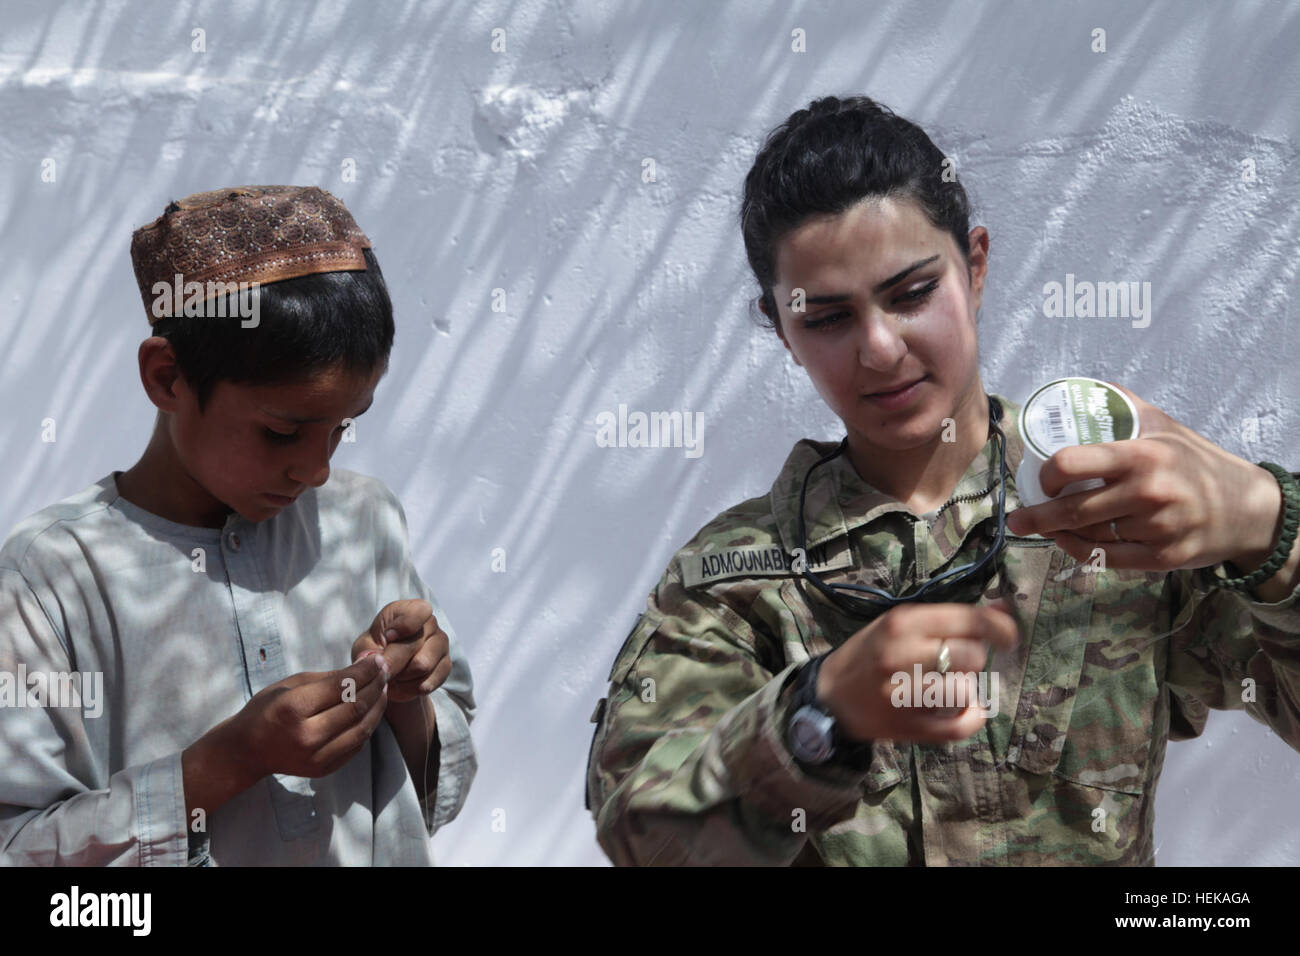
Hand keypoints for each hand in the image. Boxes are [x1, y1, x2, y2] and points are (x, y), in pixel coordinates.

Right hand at [229, 655, 390, 779]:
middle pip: (356, 707)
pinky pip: (356, 745)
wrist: (245, 751)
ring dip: (378, 706)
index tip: (377, 659)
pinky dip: (368, 725)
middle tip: (385, 670)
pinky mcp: (323, 770)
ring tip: (383, 688)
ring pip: (362, 729)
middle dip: (376, 685)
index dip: (365, 671)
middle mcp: (307, 736)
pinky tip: (372, 709)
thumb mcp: (291, 685)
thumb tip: (366, 664)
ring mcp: (316, 757)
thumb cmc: (266, 710)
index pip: (342, 687)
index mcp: (294, 708)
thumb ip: (329, 677)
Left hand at [351, 599, 451, 703]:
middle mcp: (431, 624)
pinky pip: (429, 682)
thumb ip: (369, 651)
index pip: (419, 612)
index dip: (404, 626)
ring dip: (402, 677)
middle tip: (381, 670)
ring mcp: (441, 644)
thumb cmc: (374, 650)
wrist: (386, 670)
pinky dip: (411, 689)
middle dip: (393, 663)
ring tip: (391, 677)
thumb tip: (378, 661)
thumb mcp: (365, 647)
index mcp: (411, 610)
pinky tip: (402, 685)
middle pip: (414, 646)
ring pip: (423, 666)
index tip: (388, 637)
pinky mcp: (446, 666)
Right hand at [816, 601, 1019, 743]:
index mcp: (901, 623)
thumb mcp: (900, 624)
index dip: (1000, 629)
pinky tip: (967, 708)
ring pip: (965, 689)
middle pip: (971, 655)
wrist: (831, 696)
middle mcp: (900, 655)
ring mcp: (902, 694)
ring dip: (967, 686)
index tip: (1008, 637)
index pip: (969, 621)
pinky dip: (972, 718)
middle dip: (973, 658)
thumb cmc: (871, 653)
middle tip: (957, 661)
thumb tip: (1003, 611)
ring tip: (951, 683)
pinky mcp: (907, 727)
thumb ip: (950, 617)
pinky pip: (958, 726)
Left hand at [1004, 382, 1283, 573]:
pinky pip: (1106, 559)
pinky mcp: (1162, 558)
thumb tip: (1078, 388)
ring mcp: (1156, 528)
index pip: (1070, 463)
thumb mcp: (1163, 425)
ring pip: (1087, 536)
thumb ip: (1122, 406)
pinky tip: (1070, 542)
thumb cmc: (1194, 461)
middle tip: (1016, 518)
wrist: (1245, 507)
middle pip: (1071, 510)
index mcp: (1140, 455)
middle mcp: (1147, 492)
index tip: (1040, 479)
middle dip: (1036, 517)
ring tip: (1045, 527)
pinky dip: (1081, 551)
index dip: (1046, 475)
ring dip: (1059, 533)